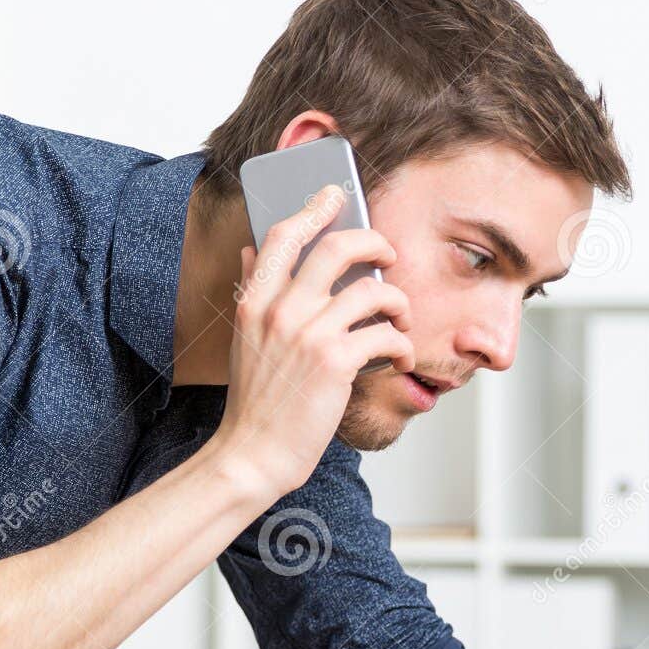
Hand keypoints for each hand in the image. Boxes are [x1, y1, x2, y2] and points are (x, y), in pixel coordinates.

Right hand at [215, 185, 414, 498]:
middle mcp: (280, 310)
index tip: (334, 195)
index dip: (313, 208)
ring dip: (398, 303)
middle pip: (337, 247)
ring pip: (373, 291)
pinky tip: (400, 357)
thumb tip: (252, 250)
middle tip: (388, 256)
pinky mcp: (336, 362)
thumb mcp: (245, 338)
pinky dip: (403, 344)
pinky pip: (386, 334)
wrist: (252, 453)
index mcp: (255, 301)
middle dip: (375, 244)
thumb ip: (253, 291)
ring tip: (400, 319)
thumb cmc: (256, 401)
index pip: (284, 235)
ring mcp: (308, 334)